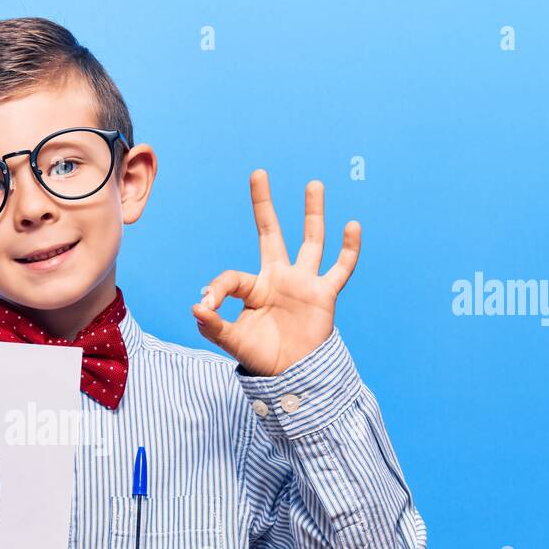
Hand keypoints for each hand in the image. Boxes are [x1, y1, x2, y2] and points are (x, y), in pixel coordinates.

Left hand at [193, 171, 360, 375]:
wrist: (292, 375)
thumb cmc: (261, 357)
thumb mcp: (233, 342)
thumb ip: (214, 326)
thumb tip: (196, 306)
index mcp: (254, 289)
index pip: (232, 277)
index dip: (217, 290)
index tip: (206, 307)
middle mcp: (278, 278)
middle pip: (271, 233)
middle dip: (263, 205)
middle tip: (258, 174)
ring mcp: (303, 283)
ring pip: (310, 241)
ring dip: (312, 213)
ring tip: (313, 184)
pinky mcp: (324, 294)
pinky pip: (341, 268)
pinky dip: (349, 249)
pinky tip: (352, 226)